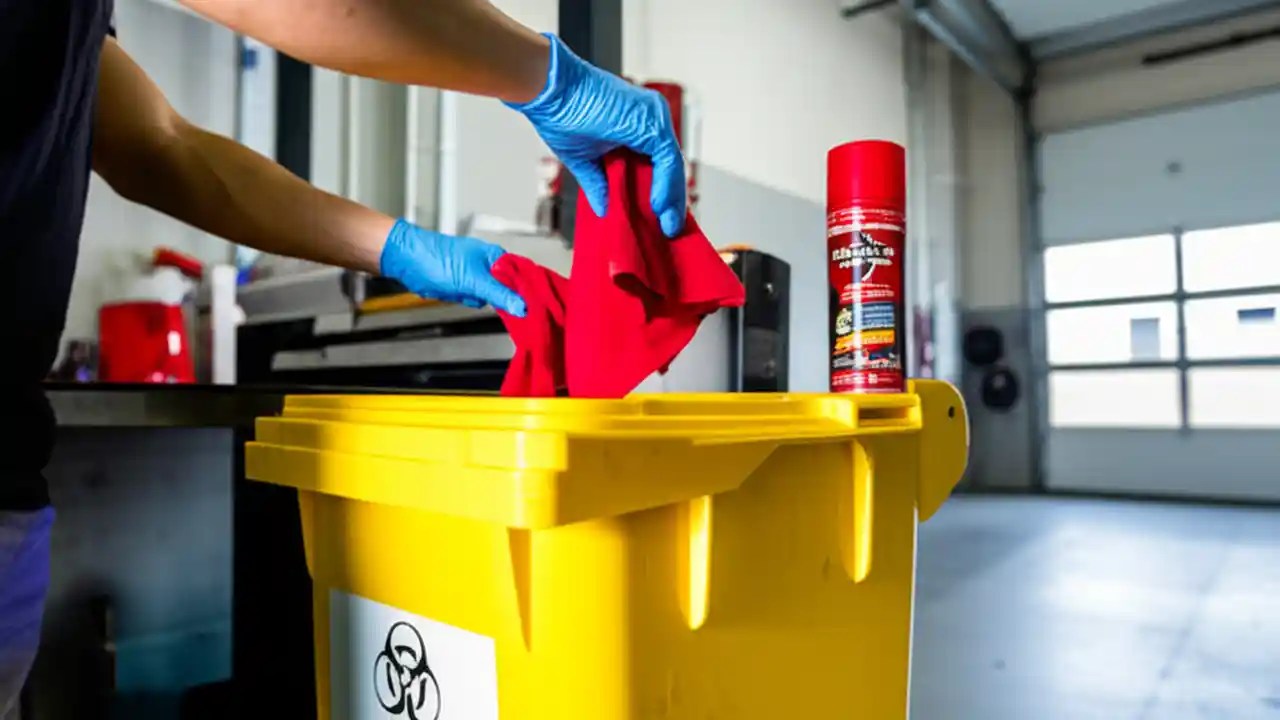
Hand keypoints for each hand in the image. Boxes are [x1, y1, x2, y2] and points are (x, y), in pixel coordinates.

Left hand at [379, 219, 526, 315]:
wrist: (407, 260)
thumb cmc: (437, 260)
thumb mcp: (473, 280)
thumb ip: (500, 294)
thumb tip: (523, 307)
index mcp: (496, 257)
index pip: (523, 276)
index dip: (530, 292)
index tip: (536, 308)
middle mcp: (489, 265)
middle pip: (509, 289)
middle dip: (503, 300)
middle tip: (501, 307)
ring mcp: (476, 275)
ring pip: (491, 297)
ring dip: (479, 299)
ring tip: (464, 291)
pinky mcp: (464, 284)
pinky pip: (475, 298)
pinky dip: (468, 299)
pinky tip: (457, 294)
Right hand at [507, 34, 686, 236]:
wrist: (550, 91)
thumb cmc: (561, 114)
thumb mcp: (584, 160)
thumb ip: (599, 184)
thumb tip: (604, 210)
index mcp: (638, 124)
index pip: (659, 163)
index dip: (661, 192)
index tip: (660, 219)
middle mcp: (652, 117)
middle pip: (670, 165)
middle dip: (671, 199)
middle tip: (669, 229)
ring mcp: (655, 118)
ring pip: (673, 166)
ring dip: (672, 199)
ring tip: (667, 226)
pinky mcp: (652, 123)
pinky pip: (668, 162)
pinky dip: (665, 187)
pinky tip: (659, 208)